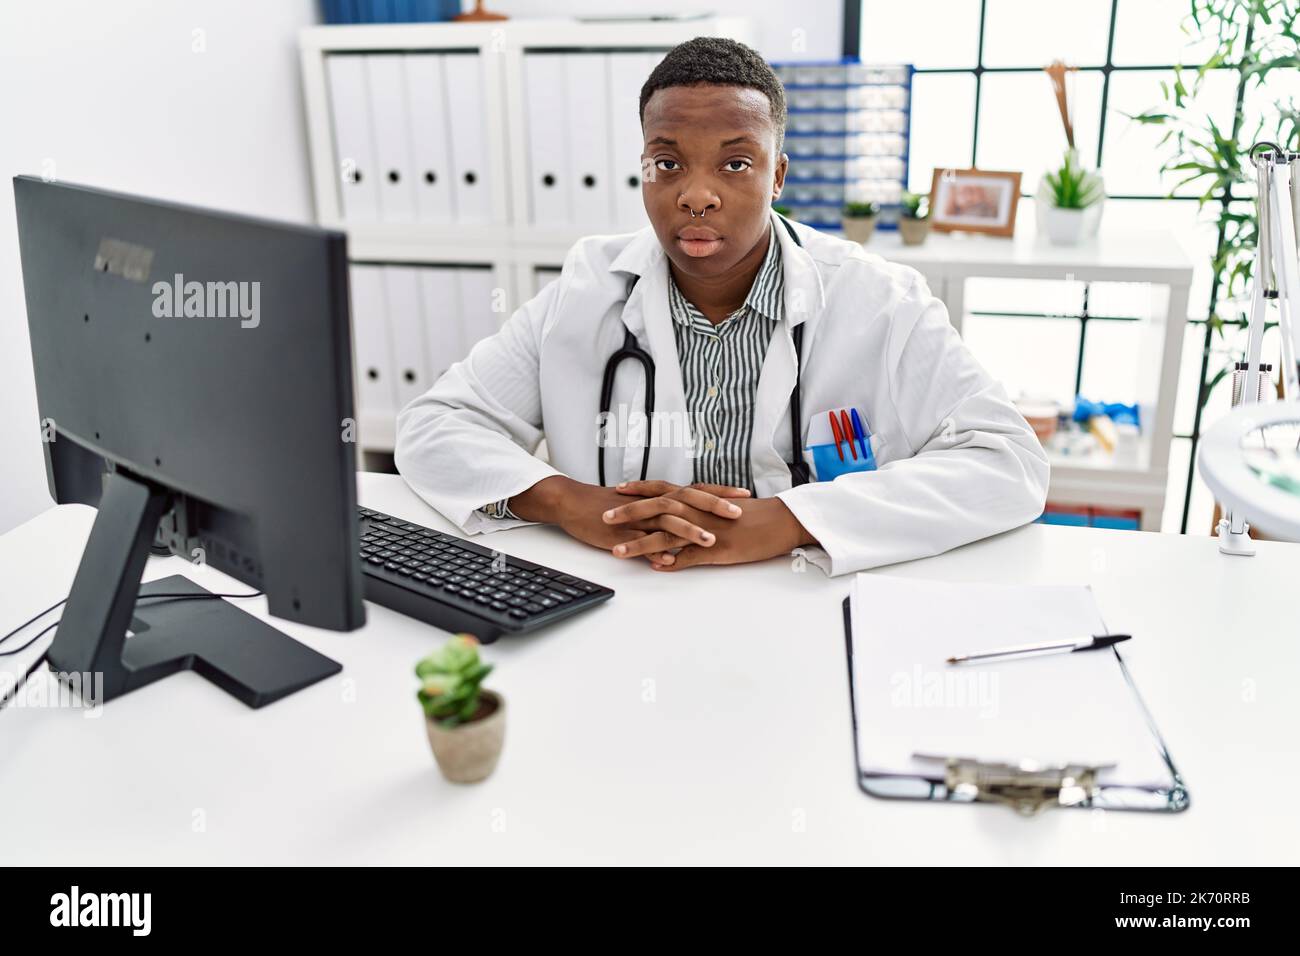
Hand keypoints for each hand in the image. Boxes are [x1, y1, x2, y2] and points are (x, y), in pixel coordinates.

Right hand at [508, 476, 747, 564]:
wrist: (575, 504)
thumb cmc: (610, 506)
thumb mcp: (644, 507)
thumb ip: (666, 515)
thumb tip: (689, 522)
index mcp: (660, 496)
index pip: (696, 490)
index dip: (721, 492)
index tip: (746, 496)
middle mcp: (652, 503)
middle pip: (688, 500)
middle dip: (714, 506)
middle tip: (738, 514)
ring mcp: (637, 518)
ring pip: (667, 521)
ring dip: (690, 530)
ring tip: (711, 540)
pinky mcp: (622, 534)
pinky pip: (640, 542)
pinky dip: (655, 551)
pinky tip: (669, 560)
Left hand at [602, 481, 816, 569]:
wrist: (781, 520)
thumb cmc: (754, 514)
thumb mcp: (722, 507)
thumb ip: (701, 510)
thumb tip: (684, 515)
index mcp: (698, 499)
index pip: (662, 490)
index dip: (638, 490)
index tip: (617, 491)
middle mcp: (697, 510)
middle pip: (656, 509)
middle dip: (628, 513)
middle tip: (604, 516)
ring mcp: (705, 530)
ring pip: (666, 535)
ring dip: (640, 544)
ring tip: (617, 552)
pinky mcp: (716, 549)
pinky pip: (689, 557)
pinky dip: (672, 562)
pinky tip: (655, 568)